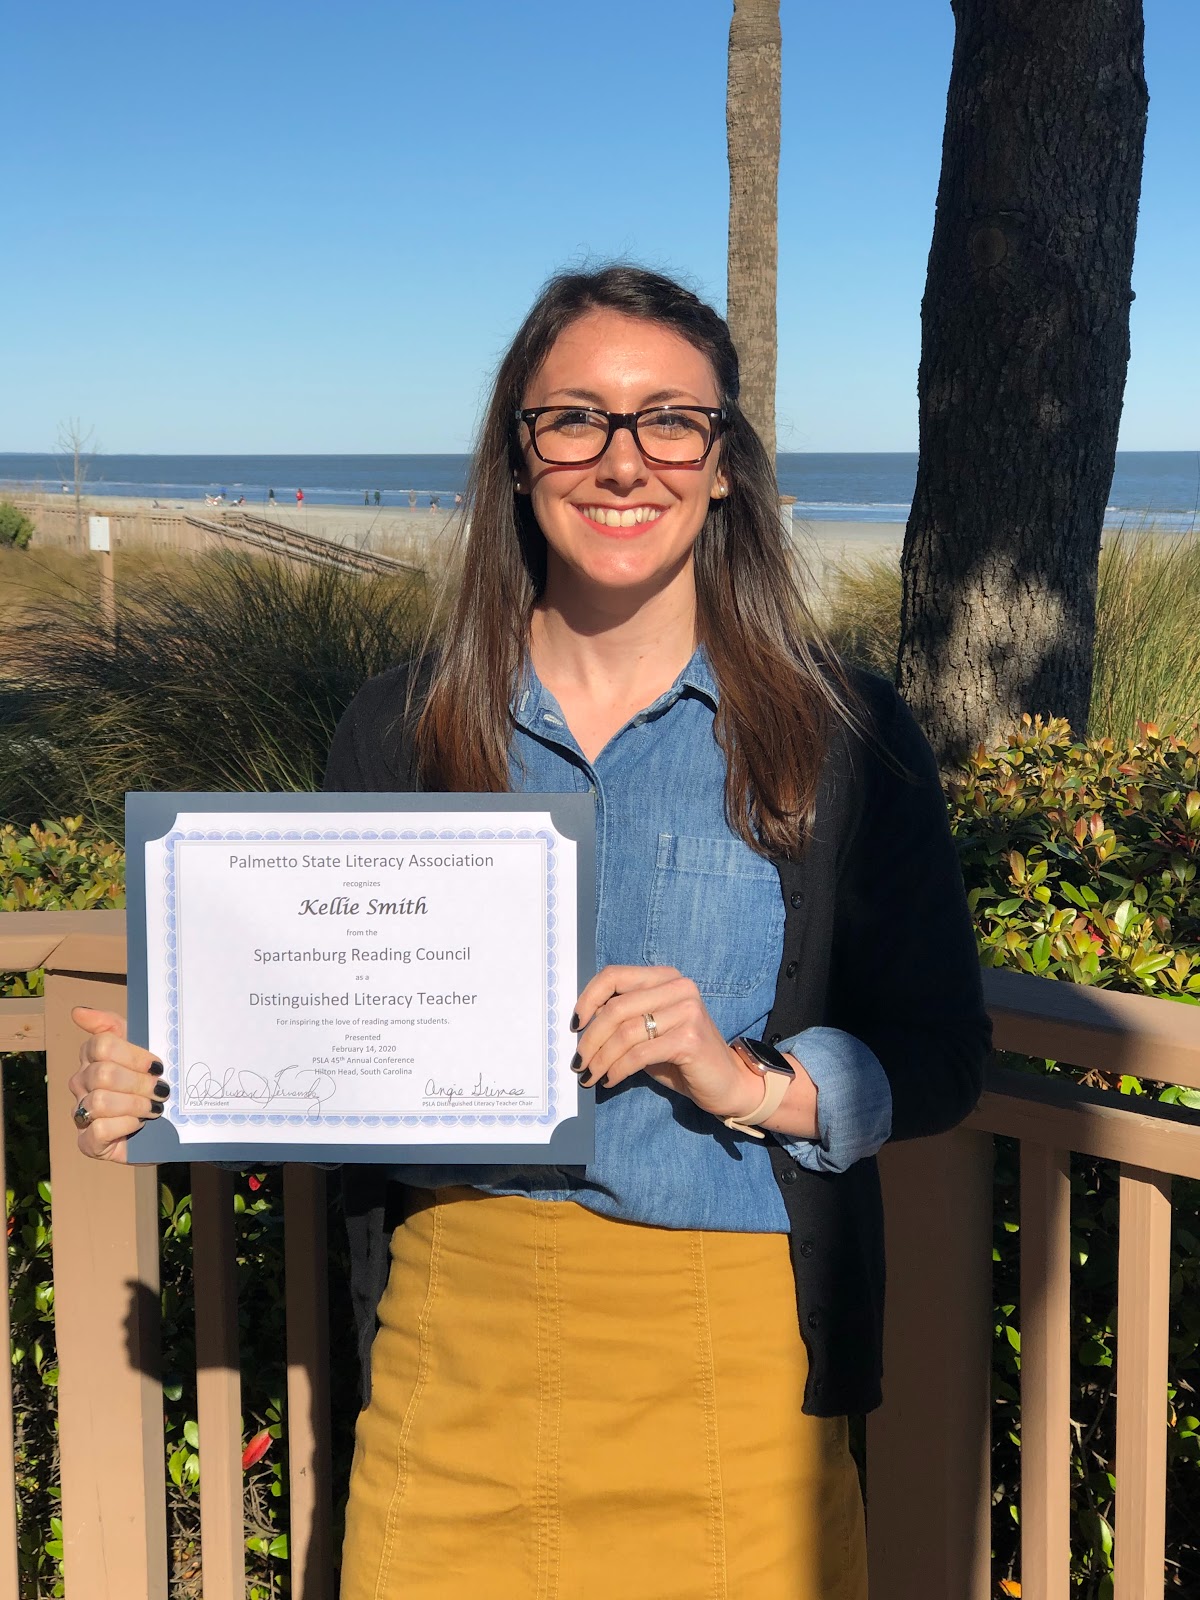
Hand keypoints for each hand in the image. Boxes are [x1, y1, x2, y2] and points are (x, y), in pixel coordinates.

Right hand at [66, 1007, 169, 1162]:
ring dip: (135, 1104)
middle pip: (104, 1074)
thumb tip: (78, 1012)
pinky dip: (124, 1125)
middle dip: (139, 1083)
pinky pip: (98, 1130)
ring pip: (100, 1101)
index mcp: (92, 1056)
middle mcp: (81, 1082)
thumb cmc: (150, 1082)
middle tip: (161, 1090)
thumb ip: (112, 1026)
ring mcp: (81, 1112)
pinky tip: (138, 1124)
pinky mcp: (87, 1142)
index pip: (102, 1045)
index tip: (158, 1066)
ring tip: (154, 1108)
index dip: (135, 1056)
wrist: (164, 1126)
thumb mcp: (142, 1047)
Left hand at [572, 965, 764, 1120]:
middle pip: (616, 1007)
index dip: (588, 998)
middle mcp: (678, 987)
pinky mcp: (689, 1038)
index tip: (575, 1025)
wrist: (725, 1082)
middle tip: (579, 1063)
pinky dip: (619, 1069)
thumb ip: (623, 1019)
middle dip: (591, 1039)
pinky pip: (639, 1054)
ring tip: (591, 1075)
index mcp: (665, 977)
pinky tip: (611, 1080)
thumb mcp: (649, 1030)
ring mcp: (687, 1010)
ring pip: (625, 1033)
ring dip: (601, 1059)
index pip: (614, 975)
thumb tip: (582, 1025)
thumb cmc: (681, 1056)